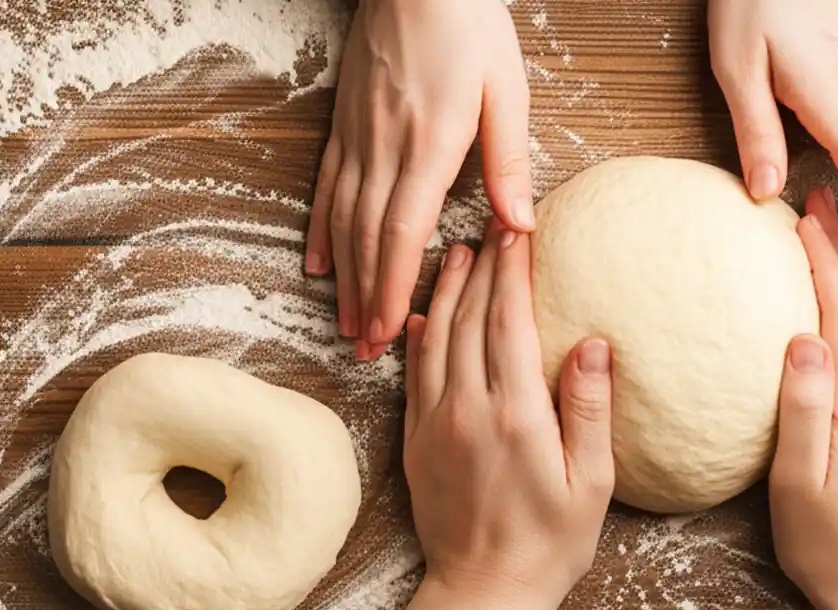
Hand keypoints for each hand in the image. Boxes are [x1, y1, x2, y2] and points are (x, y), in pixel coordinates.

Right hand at [307, 0, 533, 360]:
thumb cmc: (468, 25)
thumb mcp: (506, 86)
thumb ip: (507, 158)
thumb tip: (517, 224)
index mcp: (429, 144)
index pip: (404, 232)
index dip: (394, 287)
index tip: (389, 331)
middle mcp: (385, 148)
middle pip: (369, 238)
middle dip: (368, 299)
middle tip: (366, 349)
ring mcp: (358, 138)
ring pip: (344, 220)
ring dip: (345, 277)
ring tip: (346, 322)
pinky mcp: (345, 125)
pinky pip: (328, 186)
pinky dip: (322, 230)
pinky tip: (320, 264)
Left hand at [403, 221, 614, 609]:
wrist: (482, 593)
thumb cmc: (550, 544)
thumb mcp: (591, 483)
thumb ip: (589, 409)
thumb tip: (593, 343)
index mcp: (517, 414)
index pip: (510, 323)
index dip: (513, 272)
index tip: (519, 232)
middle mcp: (468, 409)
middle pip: (470, 320)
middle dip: (482, 268)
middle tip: (490, 227)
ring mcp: (435, 424)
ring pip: (435, 339)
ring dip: (445, 292)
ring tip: (457, 253)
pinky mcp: (416, 441)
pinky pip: (414, 375)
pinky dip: (418, 337)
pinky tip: (424, 314)